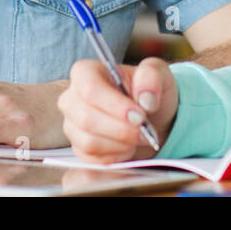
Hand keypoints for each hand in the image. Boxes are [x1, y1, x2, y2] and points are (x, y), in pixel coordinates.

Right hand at [57, 57, 177, 162]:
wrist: (149, 119)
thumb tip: (145, 98)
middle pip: (87, 119)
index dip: (115, 105)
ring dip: (121, 144)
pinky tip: (127, 145)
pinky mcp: (78, 148)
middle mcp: (72, 98)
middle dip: (122, 130)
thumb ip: (151, 76)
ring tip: (138, 136)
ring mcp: (72, 124)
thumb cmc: (148, 92)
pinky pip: (93, 158)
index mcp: (86, 72)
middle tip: (145, 131)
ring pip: (89, 142)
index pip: (90, 88)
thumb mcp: (158, 73)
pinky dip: (116, 156)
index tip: (139, 116)